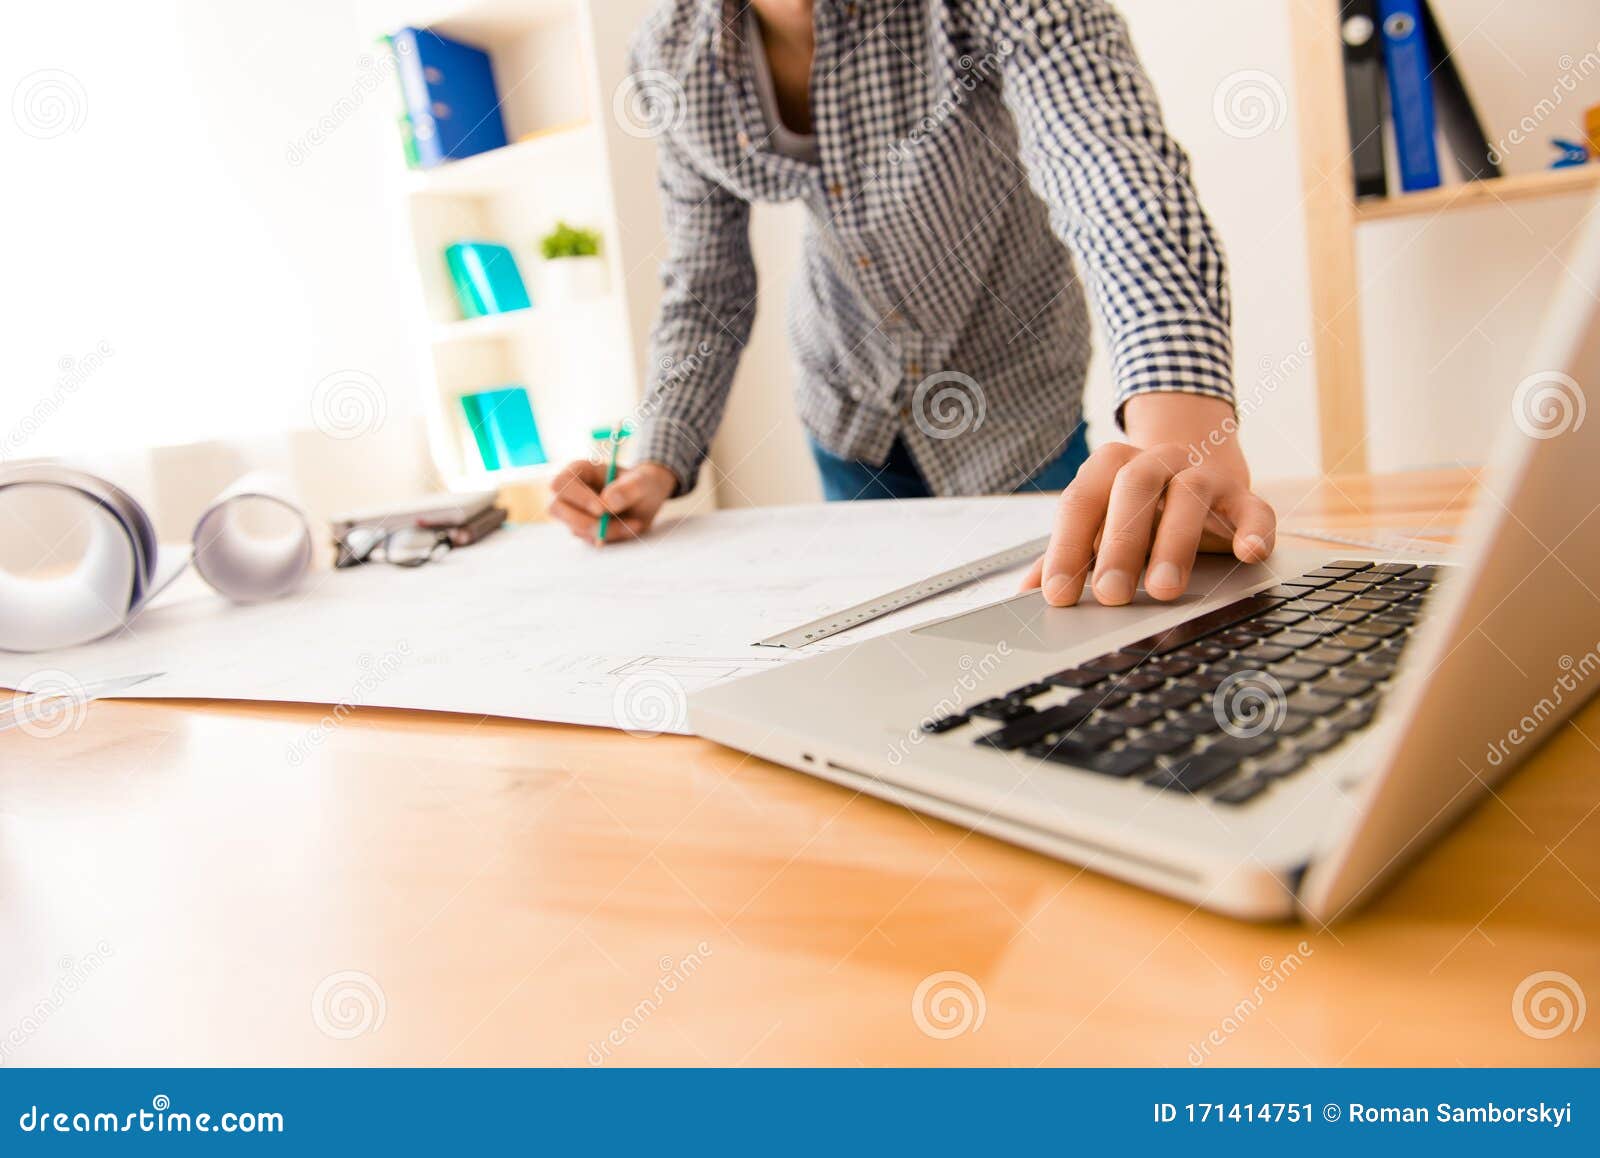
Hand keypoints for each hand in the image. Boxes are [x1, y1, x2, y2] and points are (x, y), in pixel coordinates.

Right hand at [547, 460, 676, 544]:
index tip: (601, 510)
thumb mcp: (643, 481)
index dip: (577, 497)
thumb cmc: (642, 482)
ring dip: (607, 531)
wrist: (647, 499)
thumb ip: (628, 488)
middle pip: (557, 509)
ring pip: (576, 529)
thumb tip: (607, 502)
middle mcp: (570, 492)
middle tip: (619, 524)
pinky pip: (589, 540)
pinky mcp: (583, 529)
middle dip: (588, 521)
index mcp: (579, 470)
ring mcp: (573, 512)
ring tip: (636, 524)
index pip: (561, 484)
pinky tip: (630, 528)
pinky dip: (611, 538)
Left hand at [1020, 441, 1275, 605]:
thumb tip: (1024, 593)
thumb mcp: (1099, 527)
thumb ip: (1065, 554)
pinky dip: (1253, 530)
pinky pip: (1254, 509)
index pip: (1081, 503)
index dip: (1066, 548)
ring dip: (1176, 544)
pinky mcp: (1244, 497)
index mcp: (1111, 467)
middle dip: (1120, 545)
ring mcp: (1204, 475)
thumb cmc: (1138, 510)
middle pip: (1134, 490)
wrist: (1198, 469)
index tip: (1057, 594)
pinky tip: (1248, 554)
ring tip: (1166, 589)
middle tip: (1111, 595)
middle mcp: (1157, 462)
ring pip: (1191, 495)